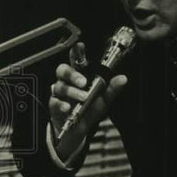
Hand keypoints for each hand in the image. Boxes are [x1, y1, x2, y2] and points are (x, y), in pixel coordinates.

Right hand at [49, 42, 126, 158]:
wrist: (78, 129)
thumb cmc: (88, 111)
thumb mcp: (103, 100)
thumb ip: (112, 89)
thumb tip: (123, 78)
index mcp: (79, 77)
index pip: (76, 61)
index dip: (76, 53)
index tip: (80, 46)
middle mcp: (67, 82)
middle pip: (63, 70)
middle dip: (73, 74)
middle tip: (83, 82)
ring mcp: (59, 94)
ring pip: (60, 86)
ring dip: (72, 91)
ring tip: (83, 97)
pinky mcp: (54, 105)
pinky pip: (54, 101)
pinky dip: (61, 104)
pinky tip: (67, 107)